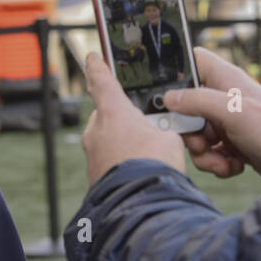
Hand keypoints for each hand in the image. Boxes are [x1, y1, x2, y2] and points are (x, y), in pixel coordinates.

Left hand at [82, 52, 186, 184]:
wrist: (138, 202)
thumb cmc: (154, 165)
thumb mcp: (169, 137)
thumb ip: (160, 129)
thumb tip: (157, 135)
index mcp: (113, 112)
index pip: (101, 80)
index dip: (97, 67)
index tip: (92, 57)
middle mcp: (96, 129)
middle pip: (107, 114)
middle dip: (123, 116)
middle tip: (144, 122)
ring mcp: (91, 151)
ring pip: (108, 137)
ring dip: (123, 139)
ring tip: (148, 150)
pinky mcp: (93, 171)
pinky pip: (108, 157)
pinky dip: (121, 158)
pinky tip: (139, 167)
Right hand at [163, 47, 260, 179]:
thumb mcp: (234, 113)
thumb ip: (198, 101)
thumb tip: (168, 99)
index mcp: (226, 80)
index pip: (193, 61)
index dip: (176, 73)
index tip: (168, 96)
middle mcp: (225, 98)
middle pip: (185, 107)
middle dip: (188, 131)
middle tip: (201, 142)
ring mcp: (228, 121)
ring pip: (195, 133)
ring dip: (202, 154)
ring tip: (221, 161)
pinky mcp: (233, 143)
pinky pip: (209, 152)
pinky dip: (216, 163)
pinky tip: (233, 166)